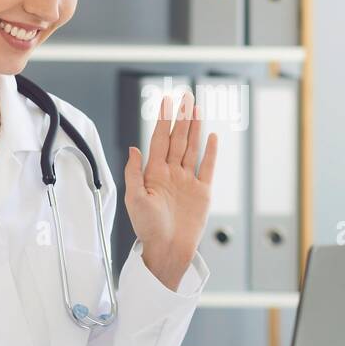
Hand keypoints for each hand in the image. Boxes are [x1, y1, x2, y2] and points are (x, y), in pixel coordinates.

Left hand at [123, 92, 216, 289]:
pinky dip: (210, 152)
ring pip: (192, 148)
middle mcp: (171, 173)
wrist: (168, 249)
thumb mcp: (134, 199)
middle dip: (181, 117)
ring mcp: (187, 181)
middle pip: (177, 139)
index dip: (163, 120)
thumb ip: (134, 173)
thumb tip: (133, 148)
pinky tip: (211, 136)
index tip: (166, 101)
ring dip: (194, 128)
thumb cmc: (148, 228)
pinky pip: (207, 167)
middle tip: (185, 96)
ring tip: (197, 109)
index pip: (160, 140)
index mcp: (154, 173)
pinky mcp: (202, 191)